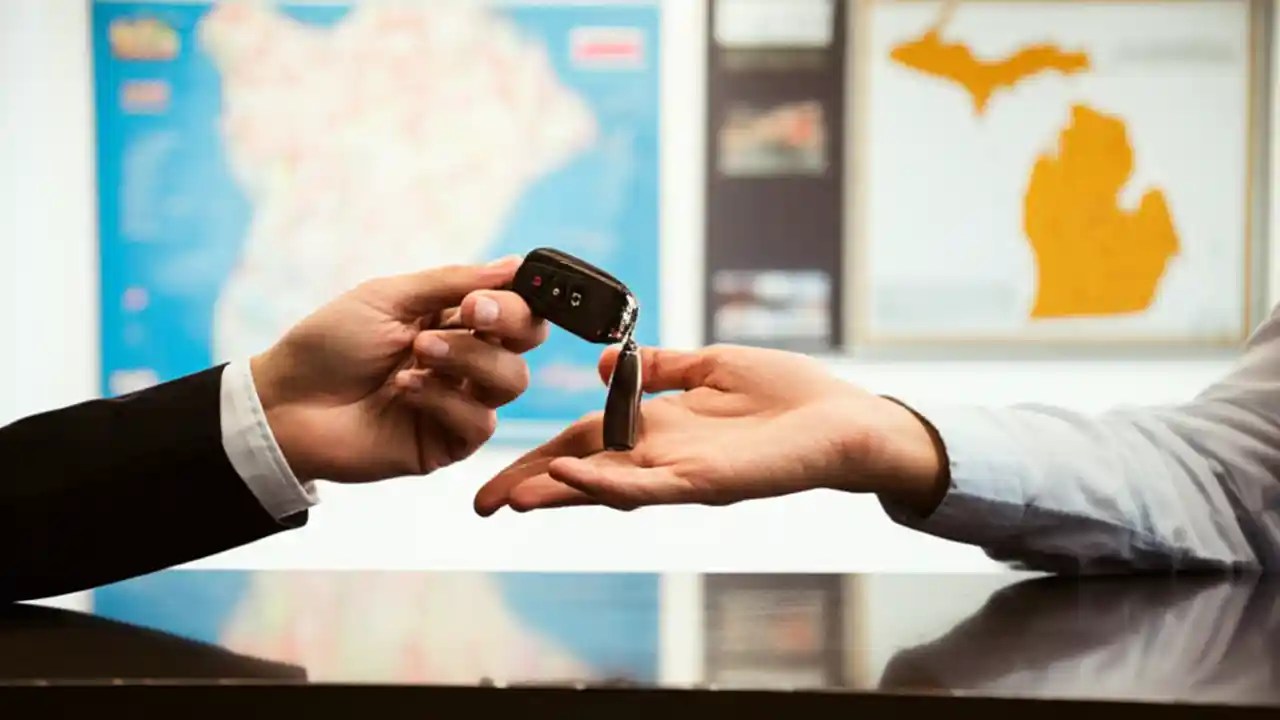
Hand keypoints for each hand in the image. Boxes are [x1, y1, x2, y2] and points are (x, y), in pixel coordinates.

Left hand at [250, 257, 548, 482]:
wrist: (285, 403)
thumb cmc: (330, 345)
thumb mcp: (389, 297)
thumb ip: (453, 282)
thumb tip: (514, 264)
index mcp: (456, 319)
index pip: (516, 306)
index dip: (515, 298)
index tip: (484, 293)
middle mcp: (467, 360)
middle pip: (529, 341)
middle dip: (508, 321)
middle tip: (470, 313)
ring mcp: (460, 402)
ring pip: (512, 381)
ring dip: (469, 359)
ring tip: (419, 351)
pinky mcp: (447, 443)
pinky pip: (478, 422)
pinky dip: (443, 399)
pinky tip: (403, 389)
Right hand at [473, 344, 948, 515]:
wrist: (849, 421)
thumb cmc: (790, 395)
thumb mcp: (712, 366)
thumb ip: (659, 366)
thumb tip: (605, 361)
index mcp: (660, 429)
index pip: (586, 441)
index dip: (542, 455)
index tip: (500, 472)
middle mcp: (663, 457)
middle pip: (585, 472)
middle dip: (534, 488)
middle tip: (481, 505)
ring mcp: (684, 473)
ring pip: (609, 488)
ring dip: (561, 492)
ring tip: (513, 498)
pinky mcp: (711, 482)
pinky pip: (652, 485)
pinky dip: (610, 482)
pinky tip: (574, 476)